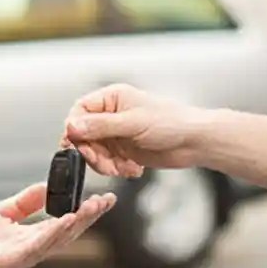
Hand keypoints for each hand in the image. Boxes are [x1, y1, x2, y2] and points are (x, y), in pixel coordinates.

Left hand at [0, 183, 115, 267]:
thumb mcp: (1, 212)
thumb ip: (25, 202)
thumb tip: (47, 186)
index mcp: (31, 236)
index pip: (65, 222)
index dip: (85, 211)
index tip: (105, 197)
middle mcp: (32, 248)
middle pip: (68, 232)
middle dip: (89, 217)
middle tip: (107, 200)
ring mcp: (23, 256)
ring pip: (56, 239)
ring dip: (76, 224)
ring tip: (92, 207)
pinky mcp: (10, 260)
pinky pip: (35, 246)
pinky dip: (51, 234)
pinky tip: (64, 220)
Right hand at [61, 84, 204, 177]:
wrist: (195, 143)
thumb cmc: (172, 123)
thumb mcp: (132, 123)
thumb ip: (100, 126)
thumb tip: (71, 126)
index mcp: (112, 98)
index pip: (80, 110)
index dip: (75, 129)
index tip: (77, 145)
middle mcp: (111, 115)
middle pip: (83, 134)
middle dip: (91, 152)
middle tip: (103, 163)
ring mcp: (116, 133)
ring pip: (93, 151)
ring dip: (104, 163)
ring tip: (121, 167)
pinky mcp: (123, 149)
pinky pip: (106, 161)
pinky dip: (115, 168)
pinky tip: (132, 169)